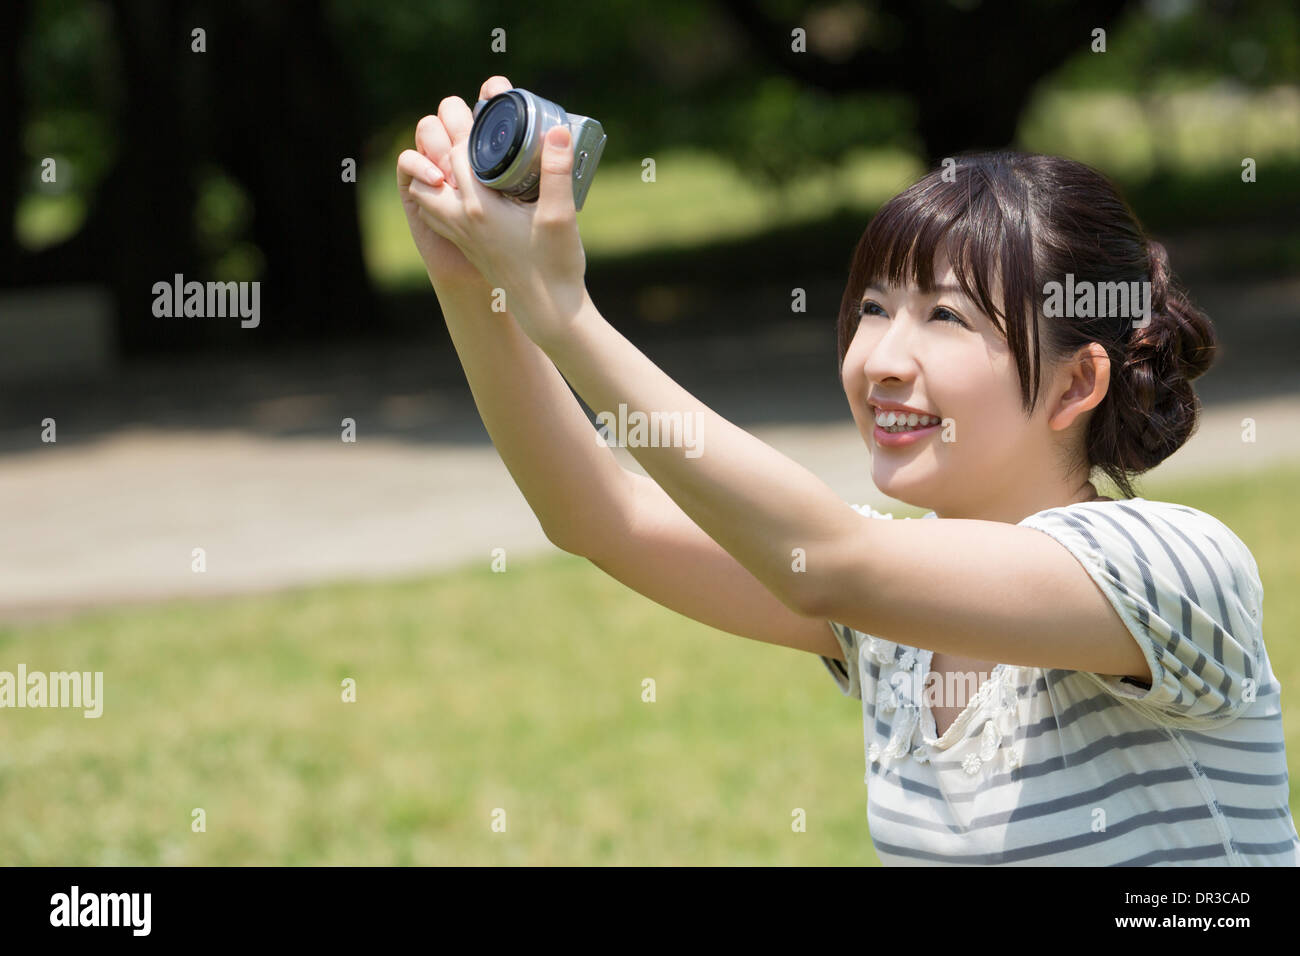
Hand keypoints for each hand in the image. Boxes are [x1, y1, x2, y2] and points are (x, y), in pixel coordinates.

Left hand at [399, 90, 587, 343]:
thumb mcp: (561, 216)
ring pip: (427, 195)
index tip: (490, 111)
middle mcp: (461, 221)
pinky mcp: (467, 247)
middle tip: (474, 132)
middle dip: (447, 145)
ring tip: (469, 159)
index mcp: (478, 208)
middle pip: (431, 169)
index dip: (470, 127)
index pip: (458, 152)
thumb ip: (557, 171)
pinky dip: (441, 195)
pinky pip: (437, 213)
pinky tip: (467, 189)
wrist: (550, 315)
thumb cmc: (556, 268)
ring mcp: (461, 236)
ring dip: (439, 172)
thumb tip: (556, 129)